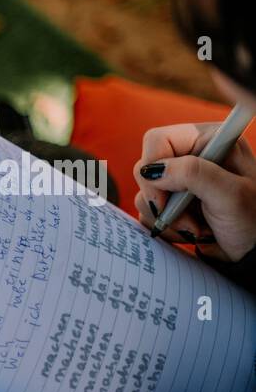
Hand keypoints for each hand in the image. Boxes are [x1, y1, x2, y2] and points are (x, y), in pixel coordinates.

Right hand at [133, 123, 255, 261]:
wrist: (253, 250)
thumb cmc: (253, 221)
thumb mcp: (230, 195)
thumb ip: (193, 174)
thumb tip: (153, 170)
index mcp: (210, 141)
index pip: (158, 141)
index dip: (154, 168)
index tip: (164, 198)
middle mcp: (193, 156)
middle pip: (147, 169)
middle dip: (162, 200)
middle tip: (186, 219)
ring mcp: (181, 181)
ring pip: (146, 194)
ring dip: (166, 217)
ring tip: (195, 227)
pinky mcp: (173, 202)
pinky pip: (149, 211)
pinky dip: (165, 226)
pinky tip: (189, 231)